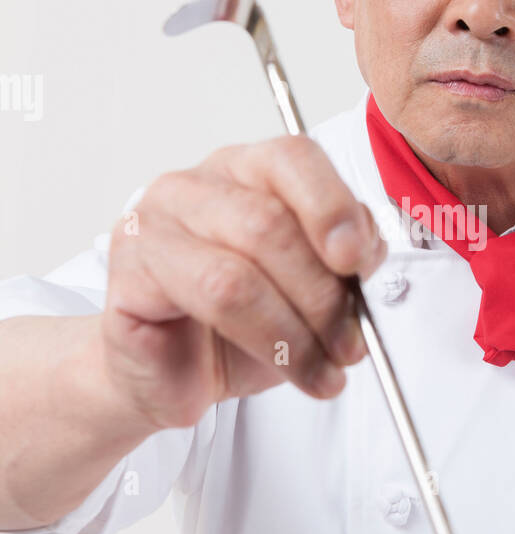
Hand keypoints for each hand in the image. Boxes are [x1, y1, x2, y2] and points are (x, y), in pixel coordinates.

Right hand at [100, 134, 386, 429]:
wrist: (170, 375)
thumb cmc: (238, 324)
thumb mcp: (309, 288)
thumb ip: (343, 259)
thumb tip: (368, 255)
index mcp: (244, 171)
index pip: (293, 158)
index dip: (333, 206)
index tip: (359, 260)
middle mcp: (195, 186)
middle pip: (271, 221)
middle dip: (324, 294)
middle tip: (351, 343)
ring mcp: (152, 226)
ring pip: (240, 273)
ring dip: (297, 331)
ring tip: (326, 368)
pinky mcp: (128, 276)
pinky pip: (207, 304)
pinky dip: (265, 343)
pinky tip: (291, 370)